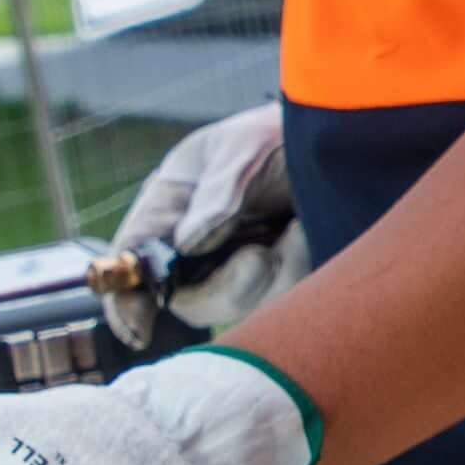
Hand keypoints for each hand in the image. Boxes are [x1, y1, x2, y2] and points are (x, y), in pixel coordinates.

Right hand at [102, 102, 302, 349]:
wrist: (337, 139)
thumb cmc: (276, 133)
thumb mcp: (242, 151)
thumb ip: (216, 195)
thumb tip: (186, 243)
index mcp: (169, 206)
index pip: (133, 261)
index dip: (127, 301)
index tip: (139, 331)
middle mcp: (193, 243)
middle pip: (188, 301)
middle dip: (228, 289)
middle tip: (262, 258)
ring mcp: (232, 265)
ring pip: (240, 304)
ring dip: (274, 273)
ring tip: (296, 228)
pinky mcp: (273, 279)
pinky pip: (278, 298)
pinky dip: (296, 267)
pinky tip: (305, 231)